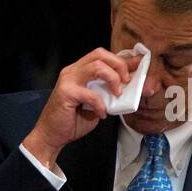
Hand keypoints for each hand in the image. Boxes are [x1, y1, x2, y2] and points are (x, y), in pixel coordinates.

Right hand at [22, 48, 140, 169]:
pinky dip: (101, 104)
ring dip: (113, 79)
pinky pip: (91, 93)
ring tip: (116, 94)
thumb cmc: (73, 120)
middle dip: (119, 65)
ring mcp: (68, 80)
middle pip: (100, 54)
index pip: (103, 56)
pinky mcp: (66, 93)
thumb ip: (110, 91)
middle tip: (126, 82)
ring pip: (97, 66)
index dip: (123, 59)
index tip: (139, 65)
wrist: (52, 136)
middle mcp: (72, 71)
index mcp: (79, 70)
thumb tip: (133, 83)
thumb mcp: (98, 102)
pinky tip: (101, 113)